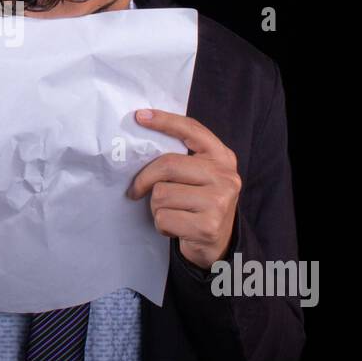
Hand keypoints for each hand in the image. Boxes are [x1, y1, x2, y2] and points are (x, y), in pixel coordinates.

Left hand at [127, 109, 240, 269]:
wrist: (218, 244)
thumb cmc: (200, 205)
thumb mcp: (201, 177)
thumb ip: (183, 160)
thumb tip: (142, 145)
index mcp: (222, 157)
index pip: (192, 130)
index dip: (164, 121)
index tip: (139, 116)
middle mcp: (225, 176)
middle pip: (167, 165)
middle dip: (144, 179)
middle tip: (136, 190)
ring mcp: (219, 201)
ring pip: (161, 194)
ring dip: (157, 207)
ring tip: (171, 212)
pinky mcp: (208, 226)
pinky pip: (164, 218)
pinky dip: (162, 225)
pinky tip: (176, 227)